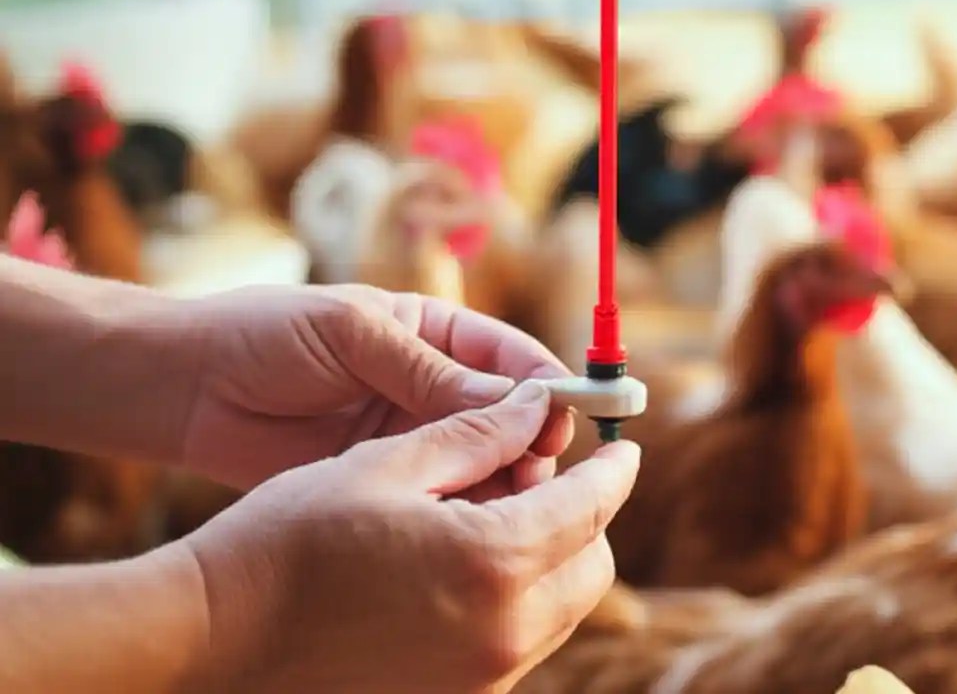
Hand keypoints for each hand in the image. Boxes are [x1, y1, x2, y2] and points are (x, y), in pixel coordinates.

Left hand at [175, 284, 573, 488]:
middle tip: (539, 467)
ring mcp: (410, 437)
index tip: (571, 412)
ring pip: (482, 463)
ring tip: (510, 499)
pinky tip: (470, 522)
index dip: (546, 385)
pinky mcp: (384, 482)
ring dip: (504, 480)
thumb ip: (429, 373)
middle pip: (509, 418)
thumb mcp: (353, 336)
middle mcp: (433, 386)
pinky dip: (463, 511)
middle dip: (533, 440)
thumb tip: (517, 404)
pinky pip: (440, 496)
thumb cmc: (265, 335)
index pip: (511, 359)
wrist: (186, 387)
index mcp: (435, 333)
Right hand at [182, 381, 639, 693]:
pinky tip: (467, 566)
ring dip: (552, 560)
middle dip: (585, 518)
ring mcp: (481, 677)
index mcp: (492, 561)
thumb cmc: (290, 537)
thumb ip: (476, 433)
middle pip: (591, 568)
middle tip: (548, 479)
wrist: (216, 636)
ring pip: (560, 609)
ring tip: (499, 516)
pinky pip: (518, 642)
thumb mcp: (386, 462)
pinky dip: (517, 599)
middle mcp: (503, 631)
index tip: (624, 447)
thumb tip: (535, 406)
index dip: (614, 470)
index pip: (591, 507)